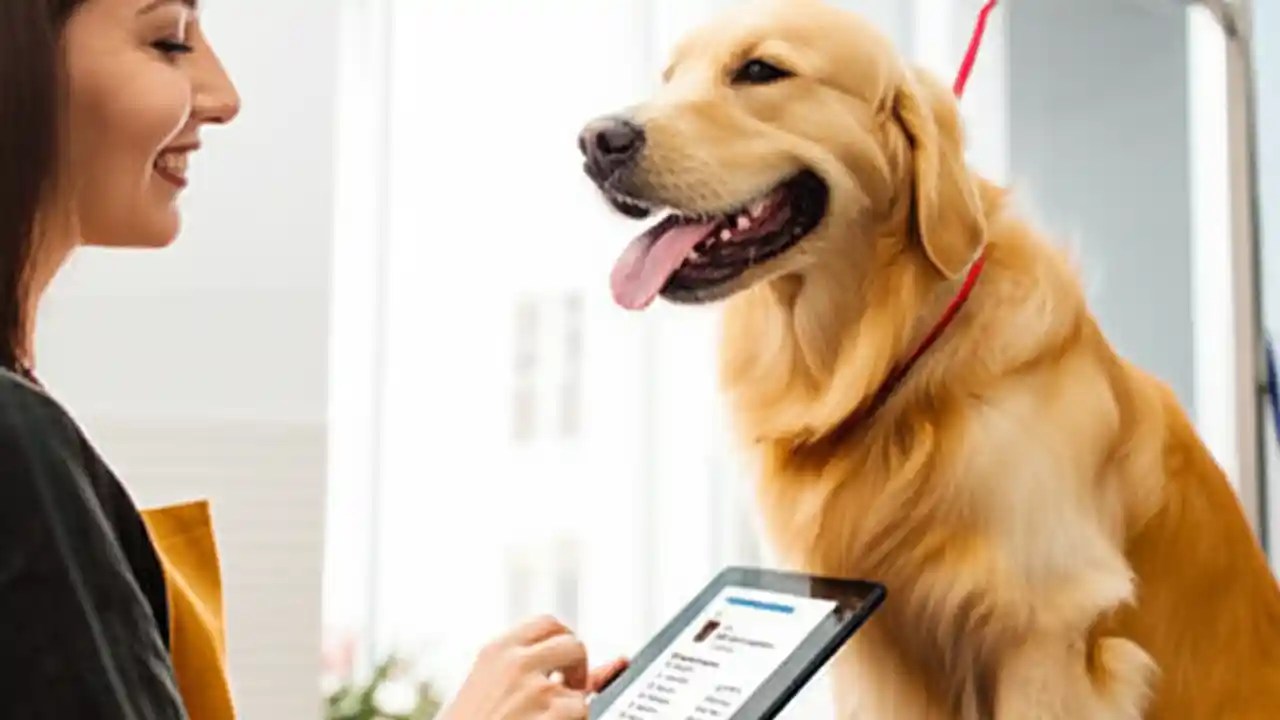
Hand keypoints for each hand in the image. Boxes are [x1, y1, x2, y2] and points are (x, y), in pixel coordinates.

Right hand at [439, 616, 627, 719]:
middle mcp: (515, 663)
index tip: (562, 661)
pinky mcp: (550, 715)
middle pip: (573, 645)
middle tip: (567, 692)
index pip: (547, 624)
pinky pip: (582, 711)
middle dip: (577, 670)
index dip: (563, 642)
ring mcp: (534, 690)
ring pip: (579, 690)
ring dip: (570, 709)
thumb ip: (535, 670)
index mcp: (496, 651)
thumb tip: (611, 663)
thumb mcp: (488, 689)